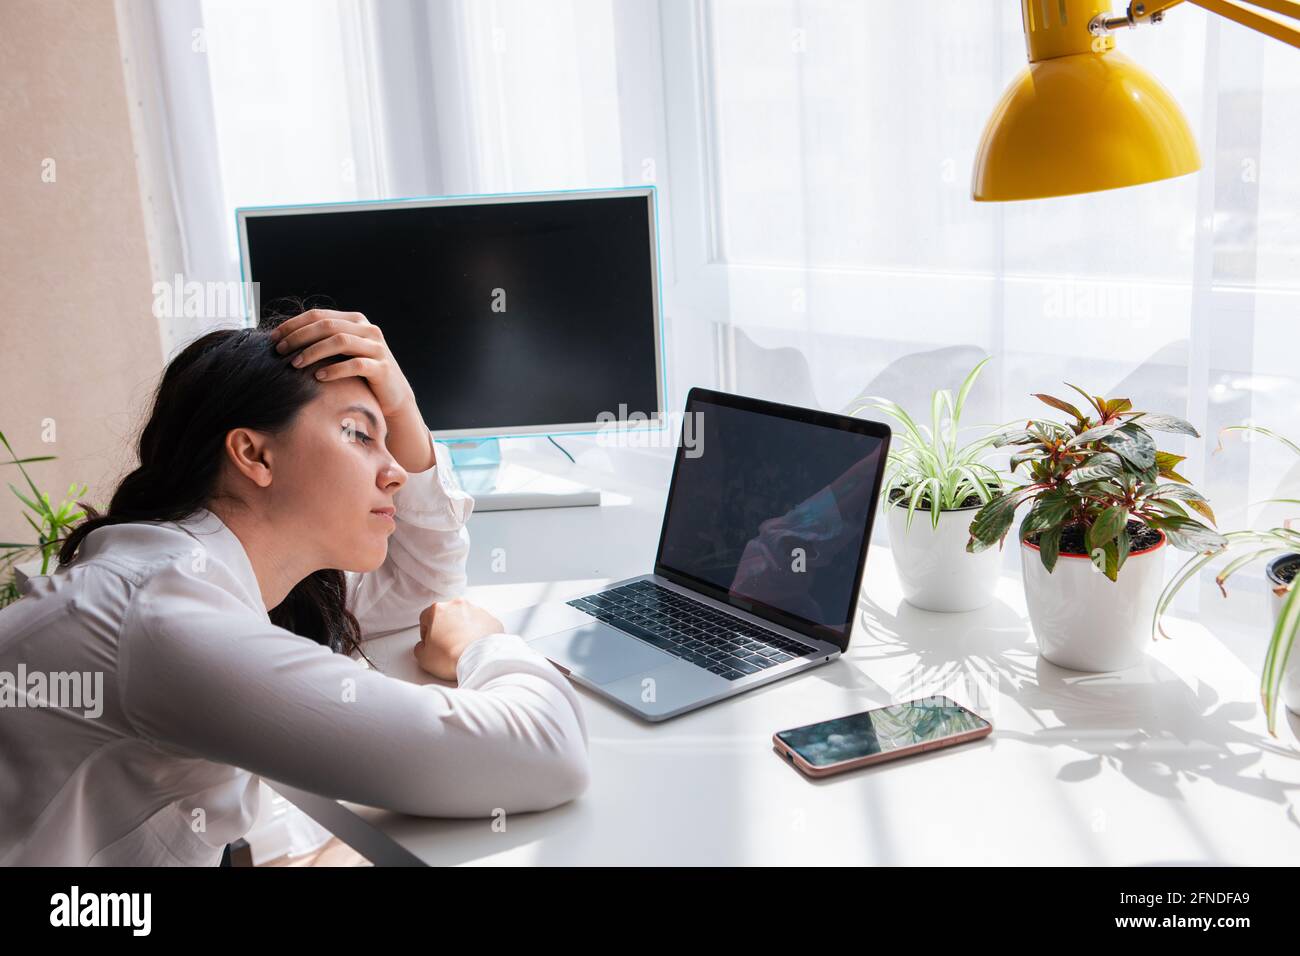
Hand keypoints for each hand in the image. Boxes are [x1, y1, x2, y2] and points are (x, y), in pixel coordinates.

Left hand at [269, 309, 434, 472]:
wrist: (392, 396)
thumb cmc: (358, 375)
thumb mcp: (341, 353)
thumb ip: (322, 341)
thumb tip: (282, 338)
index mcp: (355, 321)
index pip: (319, 315)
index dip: (294, 325)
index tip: (274, 338)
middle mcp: (368, 329)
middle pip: (327, 326)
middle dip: (299, 337)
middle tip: (280, 352)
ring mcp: (377, 348)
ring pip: (341, 341)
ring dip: (313, 352)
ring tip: (295, 365)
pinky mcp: (382, 368)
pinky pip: (356, 365)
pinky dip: (334, 370)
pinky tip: (319, 377)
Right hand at [413, 598, 504, 681]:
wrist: (478, 660)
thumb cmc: (451, 657)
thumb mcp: (423, 657)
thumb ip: (420, 647)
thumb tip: (424, 646)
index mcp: (437, 610)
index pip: (426, 619)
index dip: (426, 633)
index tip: (430, 643)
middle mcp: (457, 605)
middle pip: (447, 616)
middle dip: (446, 629)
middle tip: (447, 646)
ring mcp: (476, 610)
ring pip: (465, 619)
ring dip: (463, 630)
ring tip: (463, 647)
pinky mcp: (491, 619)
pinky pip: (482, 625)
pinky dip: (478, 634)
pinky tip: (475, 647)